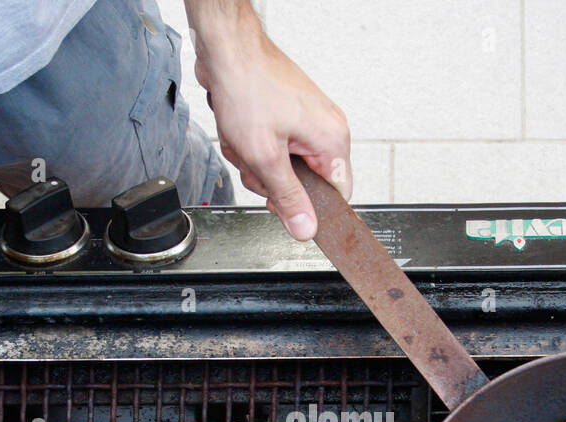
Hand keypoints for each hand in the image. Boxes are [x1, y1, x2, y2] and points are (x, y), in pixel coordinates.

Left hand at [187, 2, 350, 239]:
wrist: (227, 49)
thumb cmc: (248, 88)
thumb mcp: (265, 157)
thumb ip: (288, 197)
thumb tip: (305, 228)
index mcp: (332, 140)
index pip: (338, 196)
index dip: (310, 207)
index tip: (286, 208)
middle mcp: (327, 129)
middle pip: (306, 183)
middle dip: (272, 179)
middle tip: (255, 163)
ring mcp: (309, 120)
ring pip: (285, 166)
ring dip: (257, 161)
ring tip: (245, 139)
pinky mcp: (290, 115)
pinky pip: (275, 147)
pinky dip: (254, 145)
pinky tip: (243, 130)